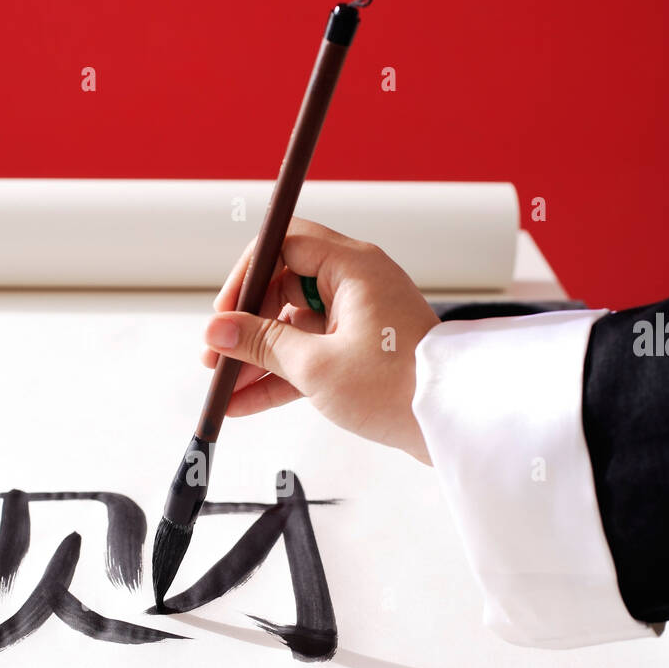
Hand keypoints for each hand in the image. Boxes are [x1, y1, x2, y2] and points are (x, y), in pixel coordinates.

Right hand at [202, 219, 438, 462]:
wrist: (451, 423)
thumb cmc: (399, 387)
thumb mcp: (316, 366)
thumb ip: (261, 344)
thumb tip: (217, 331)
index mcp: (352, 267)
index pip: (283, 244)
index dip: (247, 276)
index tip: (224, 313)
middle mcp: (356, 283)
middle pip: (283, 288)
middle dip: (246, 326)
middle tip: (217, 357)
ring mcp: (359, 317)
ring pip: (293, 327)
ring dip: (259, 357)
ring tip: (225, 389)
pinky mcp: (362, 349)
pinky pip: (310, 353)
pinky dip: (281, 374)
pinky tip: (246, 402)